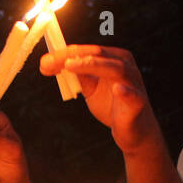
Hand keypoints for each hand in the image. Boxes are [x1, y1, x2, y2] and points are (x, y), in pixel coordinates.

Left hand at [40, 46, 164, 156]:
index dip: (64, 53)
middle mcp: (124, 64)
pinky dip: (124, 91)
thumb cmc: (112, 106)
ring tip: (70, 66)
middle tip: (49, 62)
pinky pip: (131, 94)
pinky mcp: (138, 101)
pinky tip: (117, 89)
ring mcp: (133, 81)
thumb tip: (49, 64)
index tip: (44, 61)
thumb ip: (77, 75)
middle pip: (97, 54)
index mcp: (112, 57)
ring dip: (91, 65)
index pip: (86, 50)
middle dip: (71, 56)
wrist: (133, 131)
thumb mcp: (90, 88)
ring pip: (113, 68)